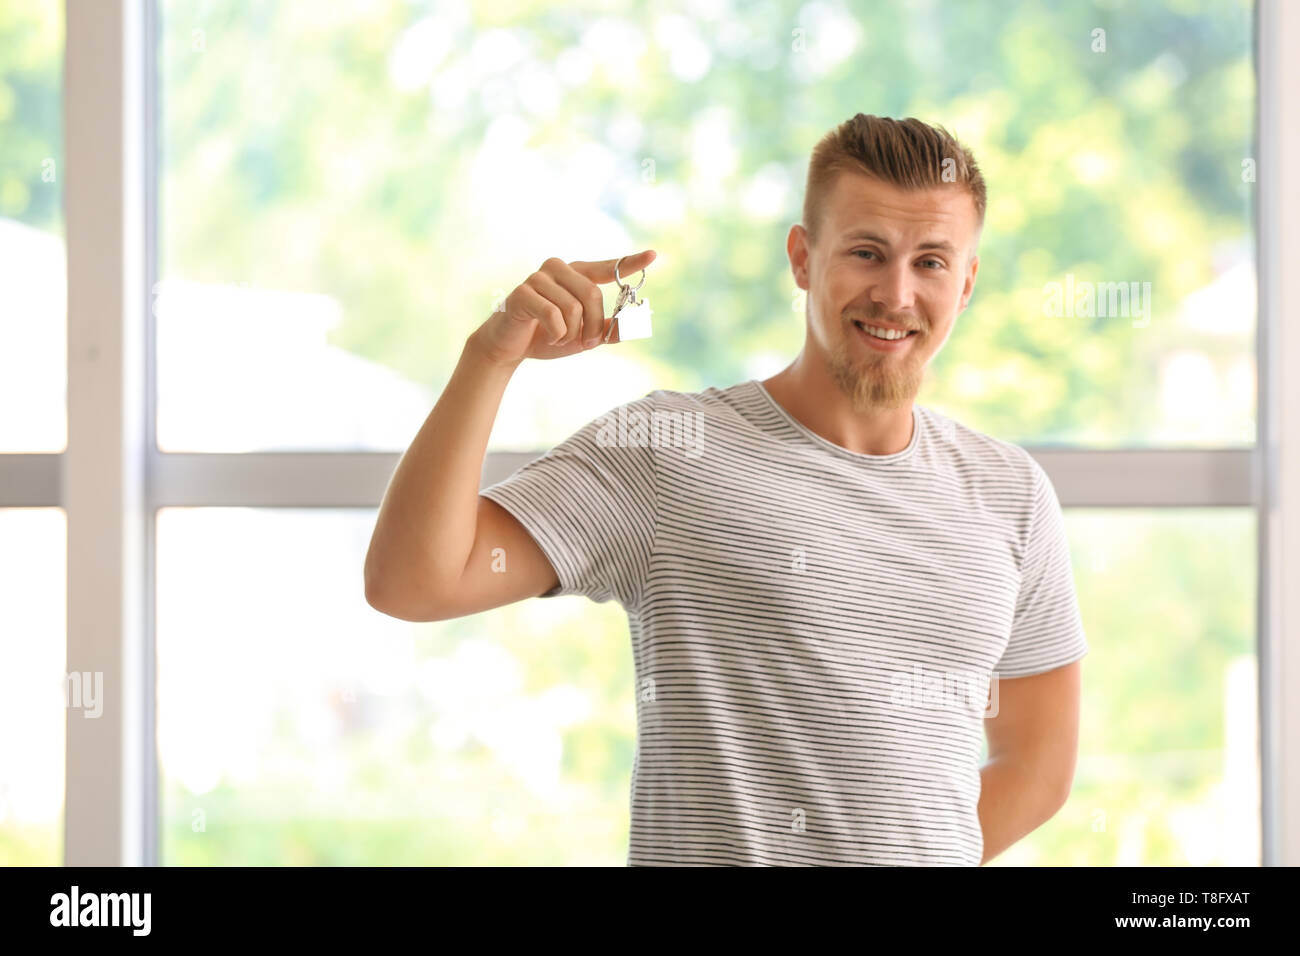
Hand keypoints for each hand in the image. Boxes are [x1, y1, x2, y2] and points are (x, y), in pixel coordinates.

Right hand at [471, 249, 656, 366]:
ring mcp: (539, 278)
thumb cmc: (548, 336)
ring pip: (573, 308)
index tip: (654, 255)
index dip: (630, 262)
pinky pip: (552, 315)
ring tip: (560, 339)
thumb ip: (608, 329)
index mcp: (576, 275)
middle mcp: (558, 269)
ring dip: (572, 334)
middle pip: (593, 295)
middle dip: (594, 326)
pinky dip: (556, 334)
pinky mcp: (523, 292)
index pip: (607, 267)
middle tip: (587, 343)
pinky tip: (547, 337)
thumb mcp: (584, 336)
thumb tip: (635, 325)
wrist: (511, 348)